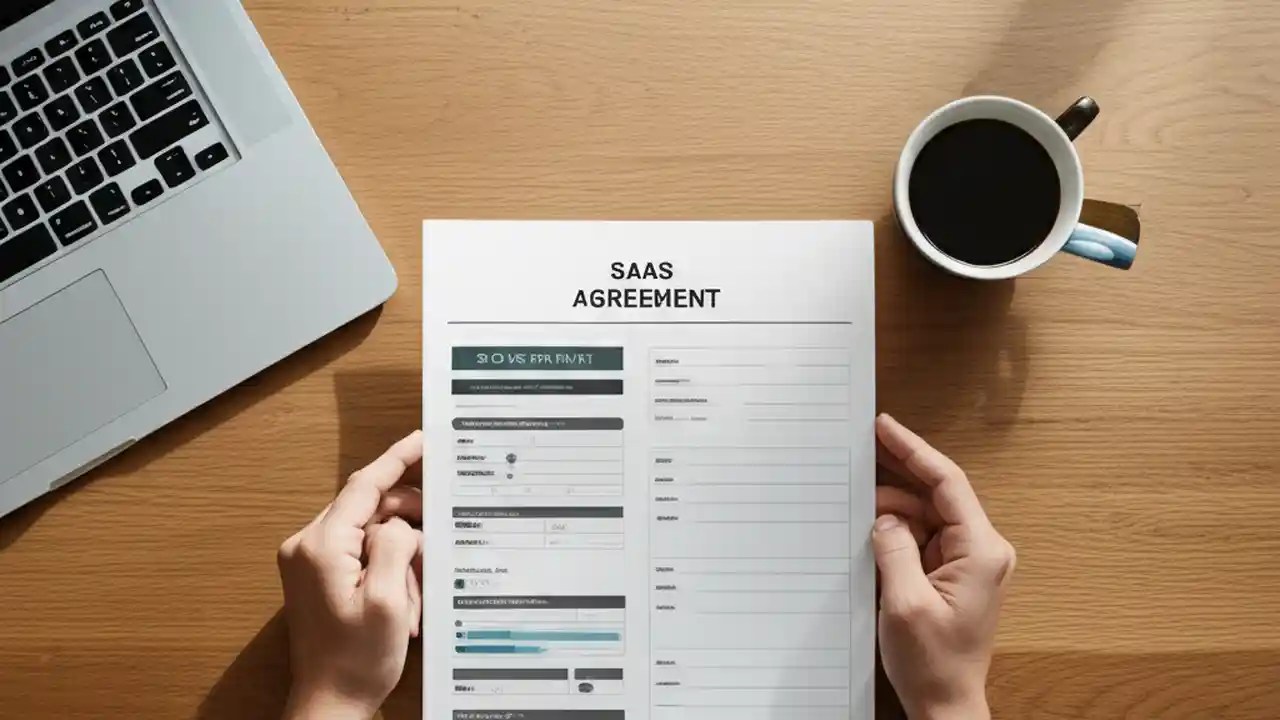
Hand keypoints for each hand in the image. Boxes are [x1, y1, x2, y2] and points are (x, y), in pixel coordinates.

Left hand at [277, 431, 424, 719]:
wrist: (329, 703)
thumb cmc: (355, 661)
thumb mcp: (388, 600)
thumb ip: (394, 546)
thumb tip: (400, 522)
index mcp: (321, 546)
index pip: (364, 486)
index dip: (398, 459)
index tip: (422, 440)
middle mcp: (308, 546)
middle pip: (369, 506)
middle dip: (408, 522)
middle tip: (439, 540)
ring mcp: (310, 560)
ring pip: (369, 529)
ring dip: (400, 551)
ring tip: (415, 589)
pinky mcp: (318, 575)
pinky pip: (361, 550)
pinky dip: (387, 564)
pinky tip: (402, 595)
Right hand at [872, 414, 1015, 719]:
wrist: (945, 704)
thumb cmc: (934, 664)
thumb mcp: (904, 602)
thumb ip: (893, 548)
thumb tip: (885, 517)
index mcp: (982, 551)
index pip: (947, 483)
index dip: (913, 450)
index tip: (885, 427)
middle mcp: (983, 550)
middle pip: (936, 494)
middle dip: (897, 476)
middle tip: (861, 453)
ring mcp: (969, 561)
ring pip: (925, 515)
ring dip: (891, 512)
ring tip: (856, 510)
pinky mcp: (953, 573)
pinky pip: (922, 537)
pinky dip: (896, 531)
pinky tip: (870, 530)